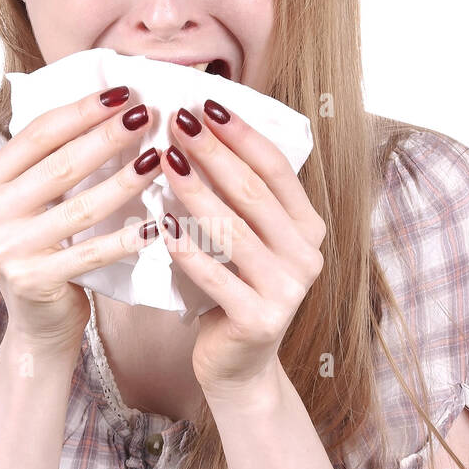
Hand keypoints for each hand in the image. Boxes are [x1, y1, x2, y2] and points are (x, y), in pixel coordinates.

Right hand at [0, 86, 161, 351]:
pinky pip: (90, 253)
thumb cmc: (48, 253)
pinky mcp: (32, 281)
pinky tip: (157, 223)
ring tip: (160, 159)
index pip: (38, 134)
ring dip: (125, 181)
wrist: (39, 325)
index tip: (123, 92)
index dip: (83, 110)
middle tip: (148, 115)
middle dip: (109, 136)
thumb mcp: (36, 204)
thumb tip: (110, 107)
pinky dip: (126, 237)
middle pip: (60, 165)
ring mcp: (5, 248)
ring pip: (79, 207)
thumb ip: (53, 163)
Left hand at [156, 100, 325, 396]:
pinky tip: (161, 223)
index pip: (275, 168)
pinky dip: (187, 248)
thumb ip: (237, 197)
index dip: (241, 133)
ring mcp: (288, 290)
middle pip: (252, 192)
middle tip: (175, 121)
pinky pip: (216, 276)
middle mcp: (307, 255)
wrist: (238, 365)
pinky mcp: (260, 319)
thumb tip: (197, 129)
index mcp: (308, 227)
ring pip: (232, 229)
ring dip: (195, 191)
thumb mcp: (245, 239)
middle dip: (212, 152)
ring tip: (162, 162)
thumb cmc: (232, 289)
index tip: (205, 103)